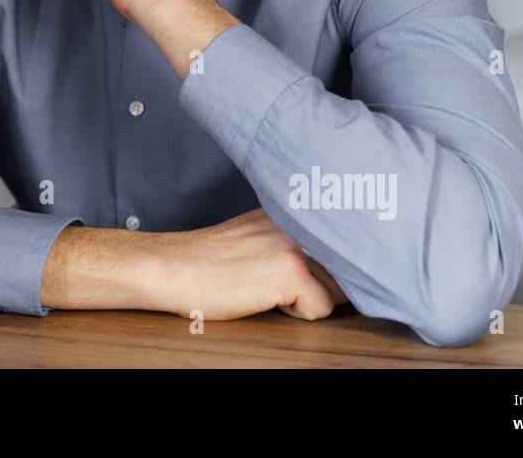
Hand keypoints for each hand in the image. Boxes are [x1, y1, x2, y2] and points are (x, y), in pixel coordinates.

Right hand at [152, 207, 342, 320]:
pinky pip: (322, 308)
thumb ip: (292, 235)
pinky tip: (266, 298)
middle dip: (325, 283)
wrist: (175, 267)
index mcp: (292, 209)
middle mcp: (300, 220)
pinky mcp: (292, 271)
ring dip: (310, 297)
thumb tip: (336, 258)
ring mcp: (297, 244)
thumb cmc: (210, 259)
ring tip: (269, 288)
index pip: (342, 238)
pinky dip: (298, 313)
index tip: (332, 265)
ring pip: (339, 289)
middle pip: (346, 266)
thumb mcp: (257, 232)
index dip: (338, 262)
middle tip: (280, 283)